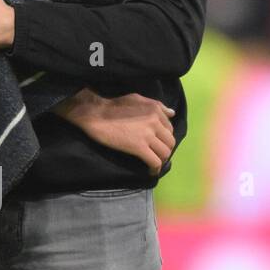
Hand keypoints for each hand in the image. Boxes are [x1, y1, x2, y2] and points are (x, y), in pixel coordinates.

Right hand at [55, 90, 175, 173]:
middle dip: (165, 150)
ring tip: (154, 163)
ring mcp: (147, 135)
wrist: (96, 114)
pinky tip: (151, 171)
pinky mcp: (138, 147)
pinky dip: (155, 169)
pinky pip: (154, 162)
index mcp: (156, 110)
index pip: (170, 128)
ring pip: (165, 153)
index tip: (157, 143)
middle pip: (170, 142)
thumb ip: (157, 106)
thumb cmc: (114, 105)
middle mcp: (155, 122)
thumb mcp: (138, 98)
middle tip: (156, 154)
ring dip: (161, 160)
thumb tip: (172, 113)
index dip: (164, 138)